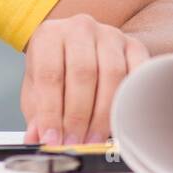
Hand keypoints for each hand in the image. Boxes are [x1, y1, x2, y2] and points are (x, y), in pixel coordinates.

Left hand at [21, 14, 149, 144]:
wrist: (80, 49)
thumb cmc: (57, 71)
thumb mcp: (38, 89)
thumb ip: (36, 113)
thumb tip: (34, 139)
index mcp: (50, 35)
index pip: (49, 73)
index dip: (51, 111)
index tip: (53, 140)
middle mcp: (80, 29)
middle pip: (82, 73)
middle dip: (78, 116)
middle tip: (76, 143)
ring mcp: (110, 35)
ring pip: (112, 75)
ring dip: (104, 114)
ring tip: (94, 140)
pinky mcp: (135, 46)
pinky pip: (138, 73)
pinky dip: (132, 100)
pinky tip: (122, 122)